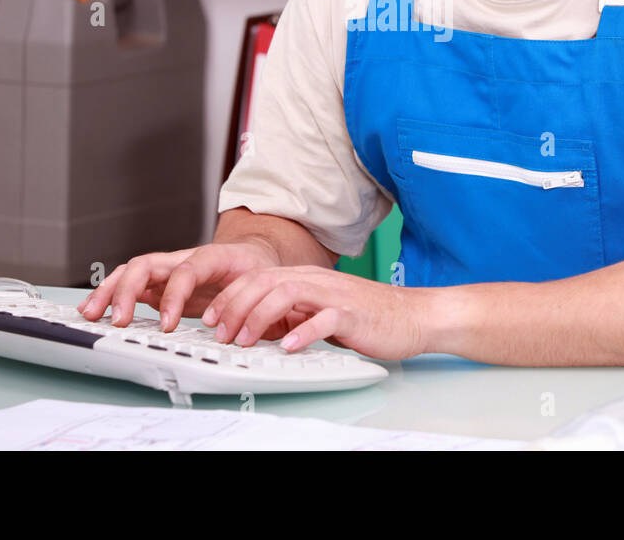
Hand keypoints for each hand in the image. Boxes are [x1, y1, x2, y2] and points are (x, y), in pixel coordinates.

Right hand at [77, 241, 280, 330]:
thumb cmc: (251, 269)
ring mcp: (166, 270)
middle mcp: (180, 260)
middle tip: (117, 319)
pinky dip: (111, 296)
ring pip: (131, 272)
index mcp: (208, 257)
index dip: (173, 296)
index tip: (168, 325)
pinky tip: (95, 310)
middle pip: (145, 265)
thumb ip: (243, 300)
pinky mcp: (158, 283)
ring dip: (109, 291)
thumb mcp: (256, 282)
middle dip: (125, 290)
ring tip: (90, 312)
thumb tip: (230, 326)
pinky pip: (129, 285)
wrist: (249, 256)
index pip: (184, 272)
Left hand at [201, 266, 428, 361]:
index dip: (230, 297)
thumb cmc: (370, 316)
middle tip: (220, 332)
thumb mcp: (321, 310)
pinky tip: (288, 346)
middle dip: (235, 306)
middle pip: (266, 281)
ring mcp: (336, 295)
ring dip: (260, 316)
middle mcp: (318, 281)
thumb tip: (258, 326)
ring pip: (288, 293)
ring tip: (245, 340)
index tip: (211, 318)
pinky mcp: (353, 315)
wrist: (413, 316)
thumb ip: (293, 312)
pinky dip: (302, 332)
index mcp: (307, 278)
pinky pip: (324, 319)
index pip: (258, 278)